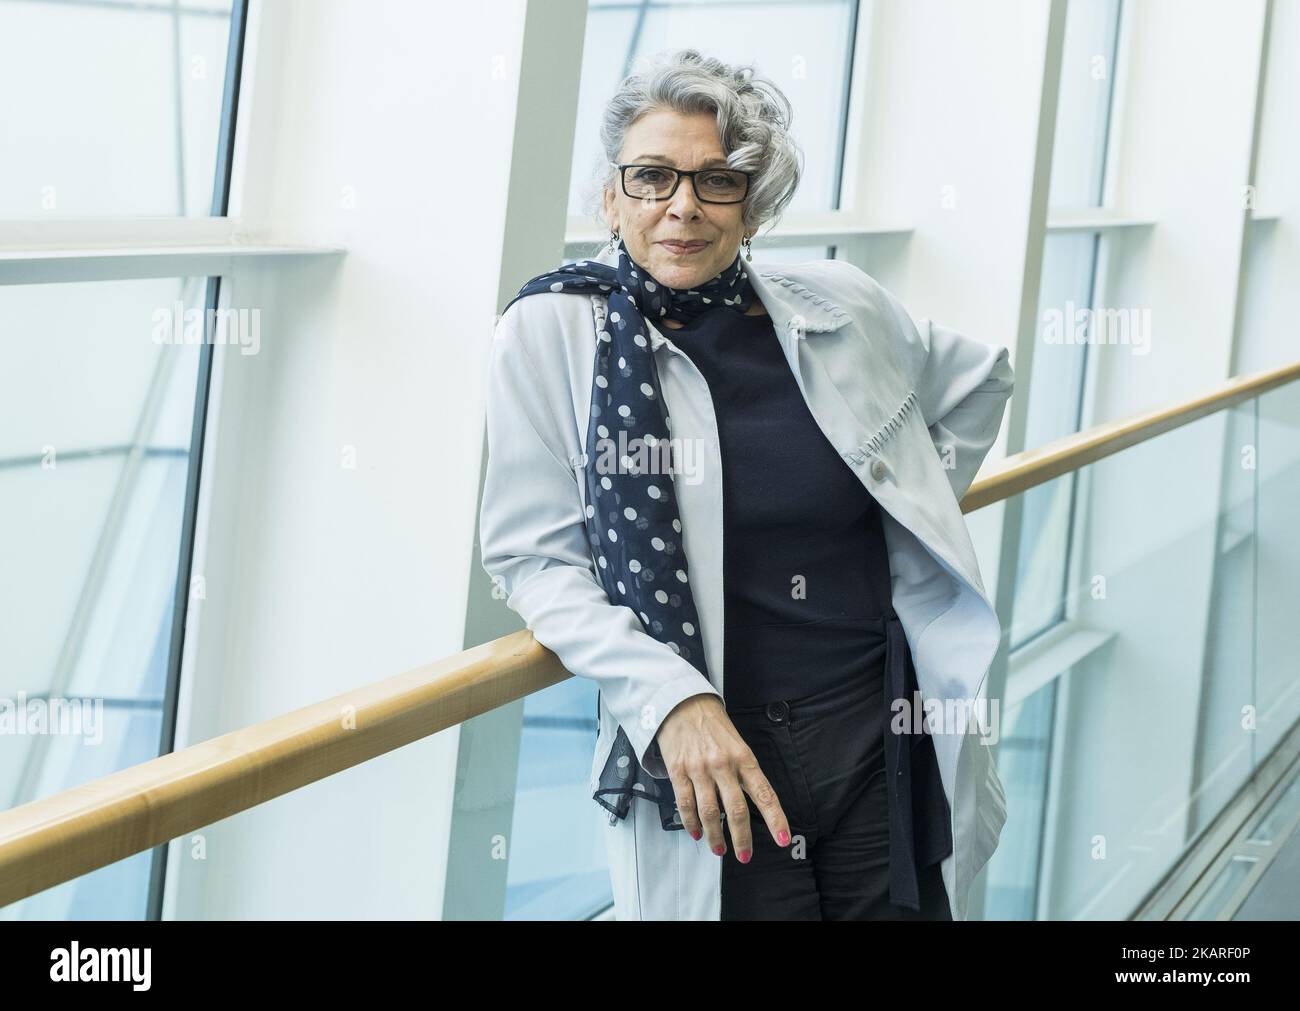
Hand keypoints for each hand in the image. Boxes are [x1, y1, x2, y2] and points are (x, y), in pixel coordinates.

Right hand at [653, 694, 790, 861]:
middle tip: (745, 856)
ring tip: (719, 849)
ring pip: (710, 812)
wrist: (681, 703)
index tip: (783, 839)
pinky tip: (696, 832)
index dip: (775, 819)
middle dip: (742, 839)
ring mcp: (699, 769)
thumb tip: (751, 804)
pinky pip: (685, 804)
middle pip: (737, 810)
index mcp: (743, 757)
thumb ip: (743, 772)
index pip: (764, 793)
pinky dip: (692, 823)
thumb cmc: (712, 724)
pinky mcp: (678, 770)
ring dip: (715, 836)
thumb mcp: (737, 743)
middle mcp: (723, 764)